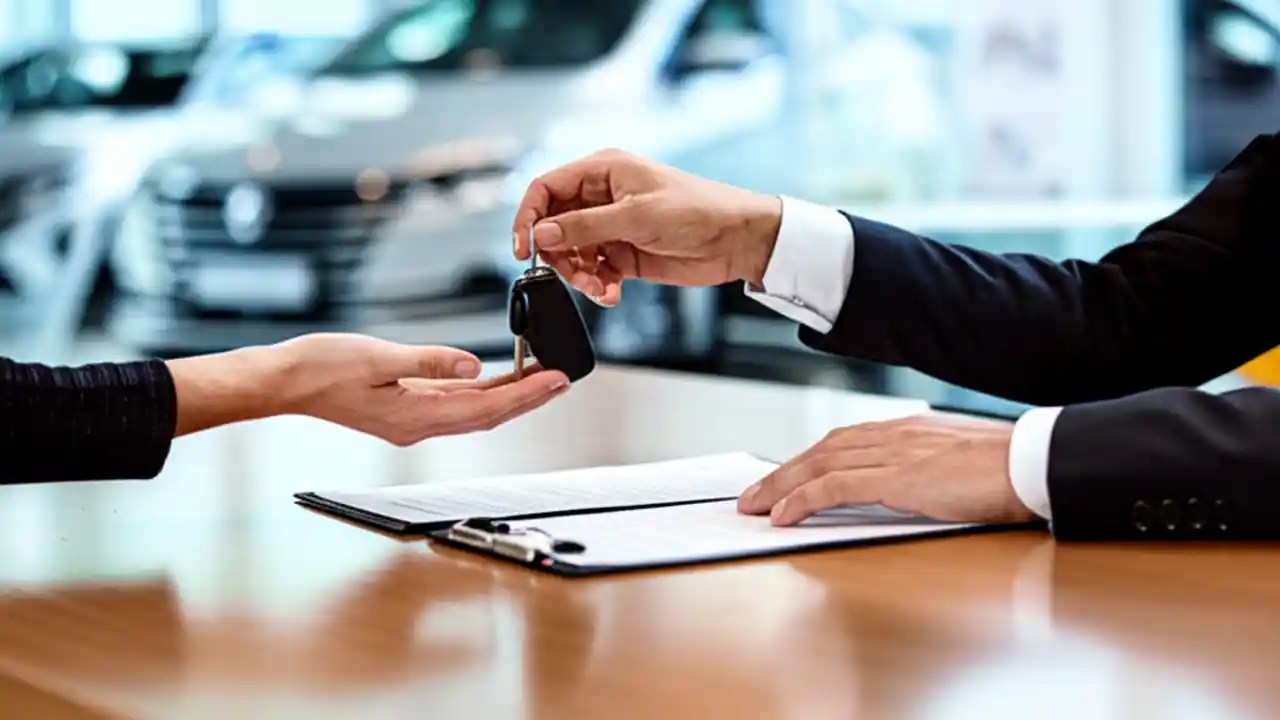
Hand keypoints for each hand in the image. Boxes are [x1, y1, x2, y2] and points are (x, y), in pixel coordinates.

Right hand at [168, 333, 569, 443]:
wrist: (284, 382)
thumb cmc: (322, 367)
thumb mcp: (379, 357)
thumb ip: (430, 362)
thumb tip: (475, 366)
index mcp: (415, 417)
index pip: (487, 408)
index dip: (526, 395)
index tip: (557, 380)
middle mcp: (419, 426)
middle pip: (488, 414)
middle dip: (528, 398)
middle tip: (562, 379)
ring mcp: (412, 421)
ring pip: (474, 411)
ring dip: (508, 396)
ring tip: (540, 377)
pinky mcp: (404, 410)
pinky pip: (454, 404)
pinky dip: (480, 392)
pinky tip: (495, 378)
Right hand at [512, 149, 781, 305]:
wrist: (737, 241)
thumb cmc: (699, 211)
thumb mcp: (637, 216)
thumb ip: (585, 226)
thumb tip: (542, 235)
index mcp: (603, 171)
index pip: (546, 188)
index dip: (528, 217)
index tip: (524, 249)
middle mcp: (603, 196)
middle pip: (554, 225)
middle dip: (557, 254)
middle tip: (571, 274)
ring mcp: (612, 226)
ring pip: (572, 253)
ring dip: (578, 275)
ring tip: (599, 287)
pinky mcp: (624, 254)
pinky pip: (593, 271)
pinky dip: (596, 285)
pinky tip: (611, 293)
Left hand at [737, 415, 1037, 525]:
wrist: (1035, 464)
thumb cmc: (1009, 470)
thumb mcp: (960, 464)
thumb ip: (929, 470)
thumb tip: (913, 488)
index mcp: (910, 429)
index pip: (845, 442)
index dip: (810, 460)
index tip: (787, 477)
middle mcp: (895, 435)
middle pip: (822, 450)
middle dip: (782, 473)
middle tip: (752, 495)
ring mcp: (894, 454)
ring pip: (818, 466)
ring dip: (780, 487)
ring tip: (754, 507)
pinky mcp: (896, 479)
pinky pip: (833, 487)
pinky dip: (802, 499)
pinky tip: (783, 515)